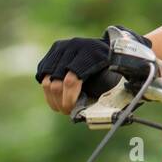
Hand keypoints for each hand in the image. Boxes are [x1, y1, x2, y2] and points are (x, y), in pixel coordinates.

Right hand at [35, 26, 151, 114]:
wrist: (112, 44)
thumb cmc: (117, 67)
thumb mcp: (119, 78)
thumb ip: (108, 93)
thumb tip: (96, 116)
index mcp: (93, 53)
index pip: (71, 81)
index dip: (68, 100)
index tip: (70, 111)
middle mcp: (77, 45)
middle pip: (56, 82)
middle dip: (59, 101)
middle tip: (66, 111)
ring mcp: (64, 45)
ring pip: (47, 78)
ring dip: (51, 97)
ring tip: (59, 106)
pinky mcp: (56, 48)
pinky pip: (43, 72)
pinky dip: (47, 86)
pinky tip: (55, 95)